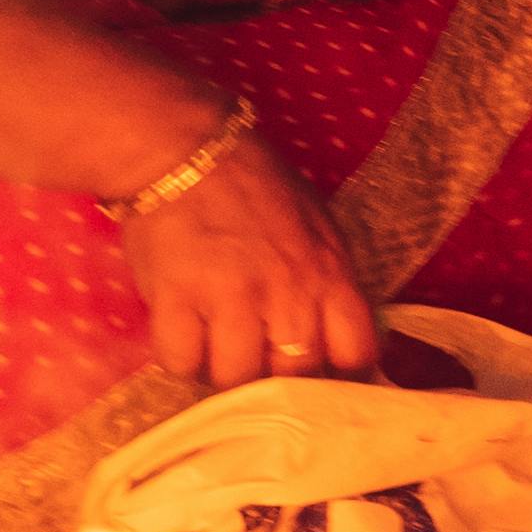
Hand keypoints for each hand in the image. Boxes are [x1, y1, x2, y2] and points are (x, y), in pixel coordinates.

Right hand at [116, 118, 386, 392]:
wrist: (187, 152)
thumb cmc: (258, 187)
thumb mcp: (318, 226)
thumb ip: (330, 283)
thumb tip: (338, 345)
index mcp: (329, 273)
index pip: (356, 354)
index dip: (338, 374)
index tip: (319, 373)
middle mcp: (287, 292)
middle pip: (293, 378)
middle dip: (274, 376)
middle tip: (256, 354)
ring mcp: (230, 298)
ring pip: (235, 379)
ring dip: (222, 369)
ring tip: (215, 344)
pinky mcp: (176, 299)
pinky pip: (181, 363)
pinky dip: (180, 357)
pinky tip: (183, 332)